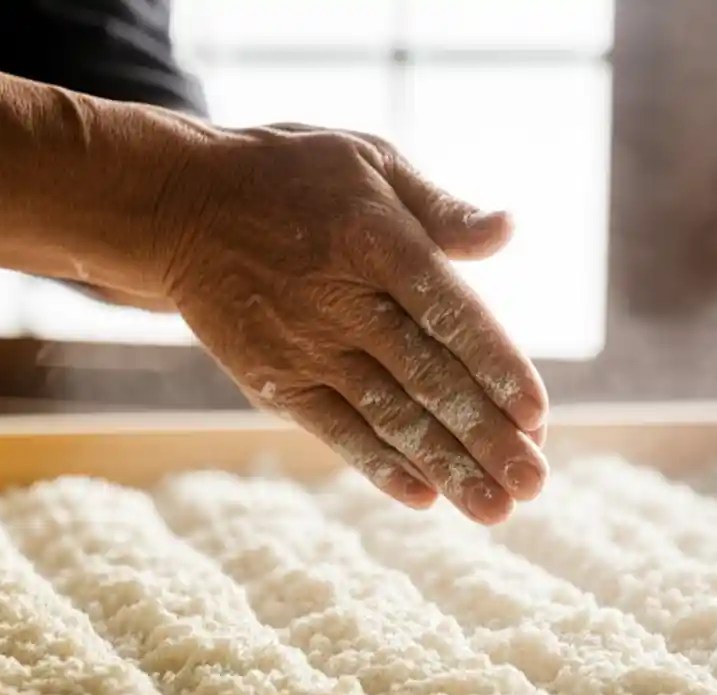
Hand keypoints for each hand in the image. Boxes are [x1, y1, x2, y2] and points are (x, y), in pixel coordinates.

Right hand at [154, 125, 548, 523]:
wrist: (178, 206)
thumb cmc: (290, 176)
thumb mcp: (368, 161)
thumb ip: (439, 208)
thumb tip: (510, 230)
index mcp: (375, 241)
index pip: (450, 312)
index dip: (496, 365)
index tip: (538, 416)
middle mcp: (341, 301)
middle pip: (427, 378)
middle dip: (485, 437)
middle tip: (534, 484)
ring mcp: (304, 347)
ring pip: (387, 416)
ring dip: (445, 467)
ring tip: (495, 510)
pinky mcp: (274, 380)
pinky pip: (334, 430)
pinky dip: (378, 464)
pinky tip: (424, 497)